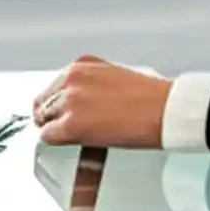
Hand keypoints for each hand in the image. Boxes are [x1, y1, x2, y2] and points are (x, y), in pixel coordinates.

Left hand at [31, 55, 172, 147]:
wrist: (166, 110)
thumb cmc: (151, 96)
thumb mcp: (116, 76)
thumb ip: (93, 84)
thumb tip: (86, 102)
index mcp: (83, 64)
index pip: (54, 85)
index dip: (57, 103)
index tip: (61, 112)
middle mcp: (72, 78)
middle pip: (43, 102)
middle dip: (51, 116)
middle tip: (61, 129)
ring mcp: (69, 101)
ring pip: (44, 119)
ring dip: (54, 129)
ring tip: (71, 139)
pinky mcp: (71, 125)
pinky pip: (49, 136)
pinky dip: (56, 142)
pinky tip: (71, 145)